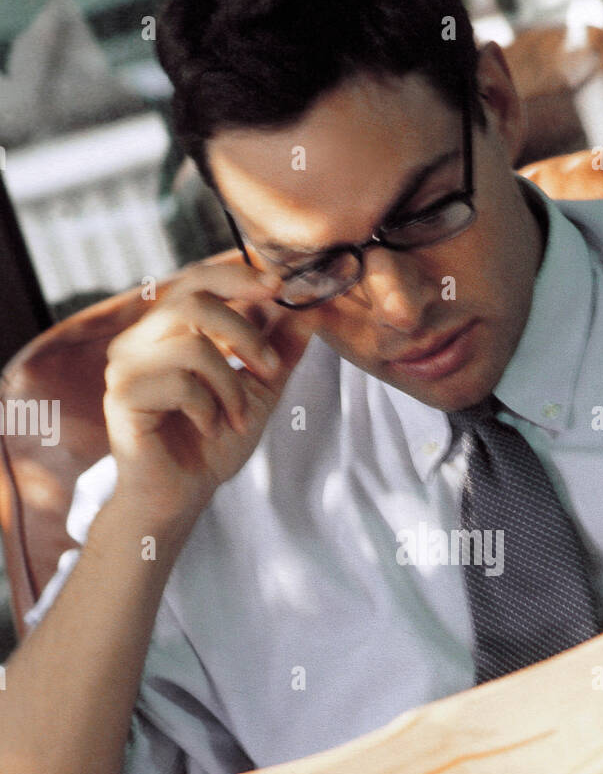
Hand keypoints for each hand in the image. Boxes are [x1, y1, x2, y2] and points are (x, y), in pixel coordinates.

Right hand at [104, 260, 310, 523]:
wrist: (182, 497)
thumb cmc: (213, 444)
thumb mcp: (259, 391)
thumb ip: (280, 350)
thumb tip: (310, 307)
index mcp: (167, 331)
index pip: (198, 280)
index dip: (238, 276)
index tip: (278, 287)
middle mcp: (139, 340)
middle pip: (195, 302)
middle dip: (246, 335)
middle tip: (269, 372)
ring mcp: (125, 367)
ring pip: (192, 345)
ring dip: (230, 384)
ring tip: (237, 416)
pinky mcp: (122, 396)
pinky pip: (180, 383)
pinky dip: (208, 409)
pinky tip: (210, 429)